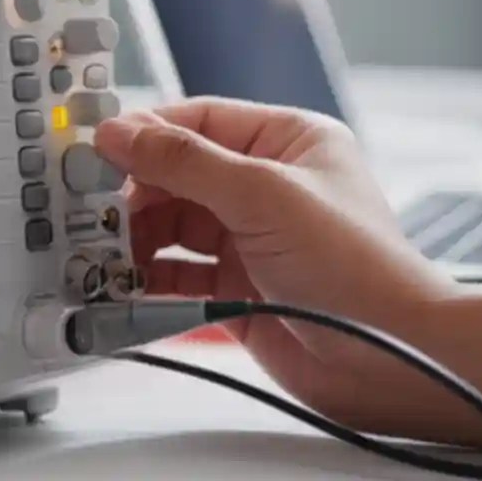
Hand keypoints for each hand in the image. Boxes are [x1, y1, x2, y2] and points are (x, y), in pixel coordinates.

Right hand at [93, 97, 454, 415]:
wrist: (391, 360)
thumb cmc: (358, 269)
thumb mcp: (264, 195)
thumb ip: (185, 161)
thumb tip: (121, 132)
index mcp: (287, 141)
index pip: (199, 121)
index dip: (146, 135)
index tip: (96, 150)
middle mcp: (268, 187)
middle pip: (178, 176)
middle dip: (134, 194)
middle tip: (90, 211)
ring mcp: (253, 240)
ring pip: (173, 228)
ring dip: (136, 241)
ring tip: (102, 254)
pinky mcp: (240, 291)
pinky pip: (179, 277)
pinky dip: (149, 283)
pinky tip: (124, 288)